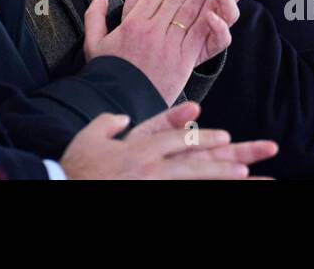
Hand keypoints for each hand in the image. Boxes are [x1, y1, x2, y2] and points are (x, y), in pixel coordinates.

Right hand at [59, 101, 277, 178]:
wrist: (60, 184)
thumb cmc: (75, 165)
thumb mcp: (91, 135)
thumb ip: (110, 122)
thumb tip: (124, 119)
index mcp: (137, 148)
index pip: (177, 138)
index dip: (201, 136)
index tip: (224, 137)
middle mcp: (148, 165)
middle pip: (193, 156)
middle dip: (226, 153)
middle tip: (252, 153)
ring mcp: (149, 182)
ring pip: (191, 176)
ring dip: (219, 174)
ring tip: (245, 174)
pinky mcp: (145, 194)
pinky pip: (179, 192)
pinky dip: (200, 189)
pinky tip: (220, 189)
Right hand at [83, 0, 229, 102]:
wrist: (121, 102)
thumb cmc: (108, 73)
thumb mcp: (94, 43)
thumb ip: (94, 16)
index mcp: (132, 24)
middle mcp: (151, 31)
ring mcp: (168, 46)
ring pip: (189, 13)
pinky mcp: (182, 60)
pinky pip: (198, 33)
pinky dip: (208, 18)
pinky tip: (214, 8)